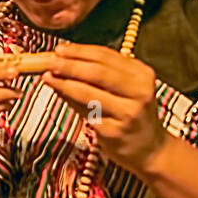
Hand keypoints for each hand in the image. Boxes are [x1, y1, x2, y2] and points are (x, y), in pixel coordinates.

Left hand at [43, 42, 170, 176]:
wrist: (150, 149)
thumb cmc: (132, 114)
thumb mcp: (125, 89)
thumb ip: (99, 75)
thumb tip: (64, 61)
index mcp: (142, 75)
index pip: (106, 56)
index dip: (79, 51)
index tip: (60, 49)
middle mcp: (139, 92)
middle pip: (98, 72)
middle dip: (69, 65)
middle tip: (49, 61)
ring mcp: (127, 113)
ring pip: (89, 93)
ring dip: (64, 83)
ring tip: (48, 77)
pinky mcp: (114, 131)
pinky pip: (86, 113)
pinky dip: (70, 101)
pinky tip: (59, 94)